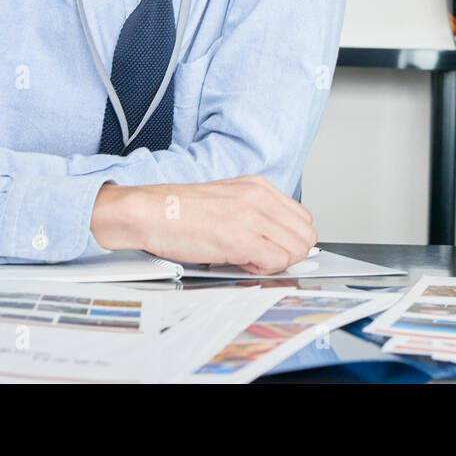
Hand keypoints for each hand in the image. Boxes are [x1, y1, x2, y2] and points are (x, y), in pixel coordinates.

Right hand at [90, 175, 316, 274]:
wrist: (149, 212)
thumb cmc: (180, 211)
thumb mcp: (228, 200)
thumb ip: (255, 214)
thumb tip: (277, 240)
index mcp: (259, 186)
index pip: (302, 218)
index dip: (289, 239)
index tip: (272, 247)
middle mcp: (260, 197)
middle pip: (305, 235)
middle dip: (288, 253)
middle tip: (261, 257)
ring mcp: (253, 216)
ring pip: (296, 249)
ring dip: (276, 262)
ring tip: (248, 258)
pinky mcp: (241, 237)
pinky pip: (277, 261)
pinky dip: (263, 269)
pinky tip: (241, 262)